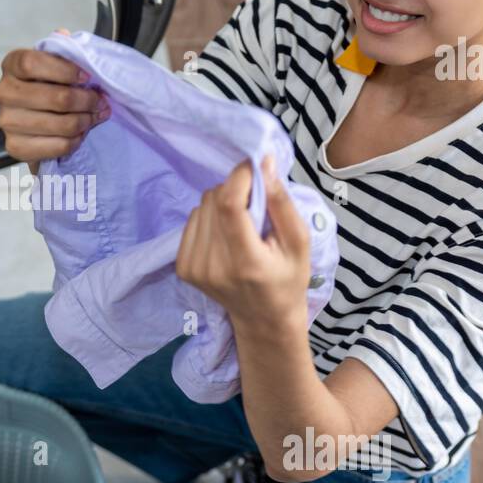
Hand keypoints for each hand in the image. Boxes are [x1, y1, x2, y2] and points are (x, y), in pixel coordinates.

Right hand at [0, 27, 110, 171]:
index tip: (87, 77)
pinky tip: (80, 133)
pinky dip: (75, 140)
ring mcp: (7, 122)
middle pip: (55, 98)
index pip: (32, 63)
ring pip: (60, 124)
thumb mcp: (55, 63)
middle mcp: (4, 92)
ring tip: (95, 116)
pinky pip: (57, 145)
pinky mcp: (14, 147)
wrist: (36, 124)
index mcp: (11, 65)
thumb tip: (64, 35)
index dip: (65, 70)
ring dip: (85, 121)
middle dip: (86, 100)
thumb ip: (61, 50)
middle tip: (100, 101)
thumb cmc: (48, 86)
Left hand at [175, 155, 310, 331]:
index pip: (229, 205)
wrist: (263, 319)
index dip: (239, 177)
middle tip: (255, 203)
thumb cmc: (287, 279)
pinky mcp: (183, 267)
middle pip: (213, 201)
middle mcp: (213, 266)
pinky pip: (192, 220)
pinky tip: (226, 234)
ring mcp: (194, 268)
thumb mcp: (299, 242)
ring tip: (242, 223)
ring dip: (222, 203)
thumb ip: (281, 203)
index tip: (254, 165)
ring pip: (201, 206)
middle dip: (235, 189)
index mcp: (246, 262)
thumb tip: (264, 163)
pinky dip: (210, 217)